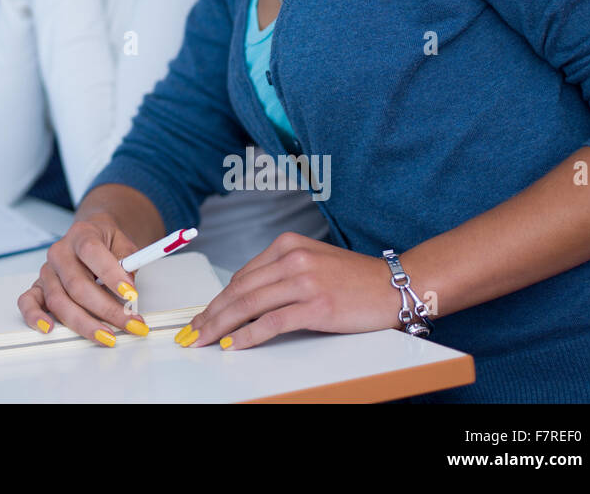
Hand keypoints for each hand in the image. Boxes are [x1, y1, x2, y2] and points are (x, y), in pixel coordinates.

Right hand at [16, 213, 145, 345]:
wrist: (91, 238)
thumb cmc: (106, 243)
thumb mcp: (124, 243)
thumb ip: (128, 261)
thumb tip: (128, 284)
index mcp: (81, 234)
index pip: (91, 251)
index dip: (111, 274)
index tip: (130, 293)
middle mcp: (60, 253)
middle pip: (77, 284)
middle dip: (106, 309)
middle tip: (129, 323)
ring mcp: (47, 271)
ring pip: (58, 300)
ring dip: (85, 323)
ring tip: (107, 336)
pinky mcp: (39, 288)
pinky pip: (28, 302)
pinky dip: (35, 316)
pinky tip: (49, 328)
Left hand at [178, 232, 398, 349]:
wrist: (397, 286)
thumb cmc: (355, 280)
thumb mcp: (312, 264)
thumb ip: (280, 275)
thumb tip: (244, 300)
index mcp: (287, 245)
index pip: (242, 276)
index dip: (218, 299)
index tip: (202, 316)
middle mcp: (292, 258)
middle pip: (239, 291)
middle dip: (211, 314)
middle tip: (192, 332)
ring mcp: (304, 281)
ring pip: (249, 306)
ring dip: (221, 326)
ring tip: (205, 340)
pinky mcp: (316, 305)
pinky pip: (271, 323)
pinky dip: (248, 336)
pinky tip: (233, 345)